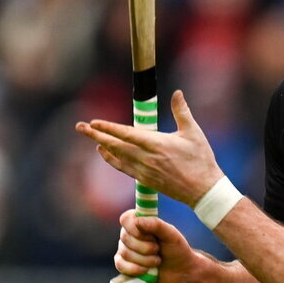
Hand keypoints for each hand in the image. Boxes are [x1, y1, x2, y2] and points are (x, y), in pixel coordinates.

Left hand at [76, 90, 222, 205]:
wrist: (203, 189)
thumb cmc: (201, 159)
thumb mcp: (194, 133)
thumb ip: (182, 112)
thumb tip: (177, 93)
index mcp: (158, 144)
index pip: (127, 134)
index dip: (109, 128)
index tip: (94, 122)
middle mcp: (147, 158)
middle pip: (116, 145)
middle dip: (97, 135)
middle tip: (80, 127)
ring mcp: (144, 170)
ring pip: (117, 155)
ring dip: (102, 144)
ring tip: (89, 135)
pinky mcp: (144, 178)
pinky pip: (122, 167)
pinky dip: (110, 158)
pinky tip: (102, 151)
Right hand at [116, 209, 195, 282]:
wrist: (180, 273)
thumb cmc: (177, 250)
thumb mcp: (171, 235)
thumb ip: (156, 225)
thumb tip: (137, 220)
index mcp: (141, 223)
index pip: (126, 219)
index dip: (135, 228)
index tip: (150, 236)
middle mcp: (131, 234)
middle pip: (125, 237)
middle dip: (145, 247)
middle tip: (158, 249)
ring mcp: (125, 250)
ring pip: (125, 253)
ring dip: (145, 260)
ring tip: (157, 261)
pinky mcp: (123, 265)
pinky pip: (120, 265)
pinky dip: (135, 269)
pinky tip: (146, 270)